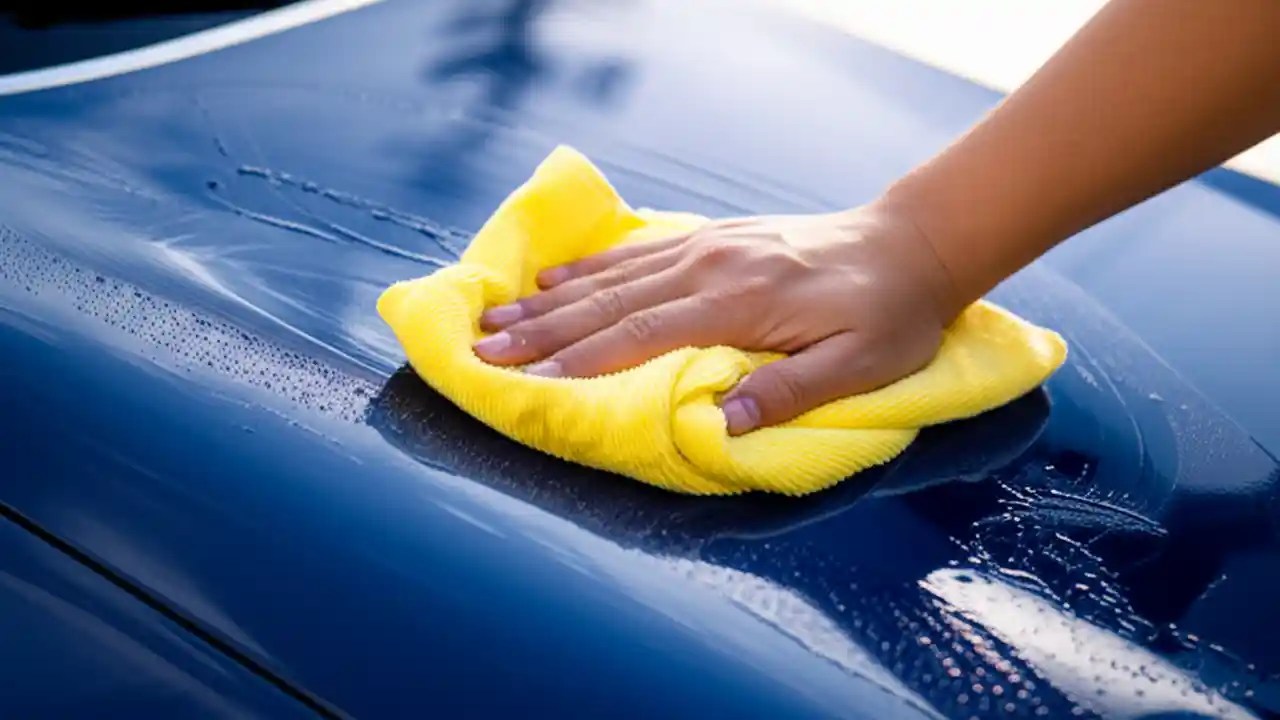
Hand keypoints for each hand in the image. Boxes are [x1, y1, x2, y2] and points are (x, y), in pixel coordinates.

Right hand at [473, 202, 960, 434]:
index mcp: (739, 301)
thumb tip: (722, 420)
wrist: (911, 243)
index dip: (580, 360)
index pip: (641, 334)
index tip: (525, 378)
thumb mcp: (860, 365)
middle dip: (541, 329)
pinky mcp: (713, 237)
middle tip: (481, 348)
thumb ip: (789, 390)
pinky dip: (589, 265)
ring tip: (496, 315)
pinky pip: (637, 251)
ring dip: (551, 298)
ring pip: (613, 275)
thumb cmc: (890, 314)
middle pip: (609, 302)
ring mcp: (708, 246)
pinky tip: (554, 276)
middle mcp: (710, 266)